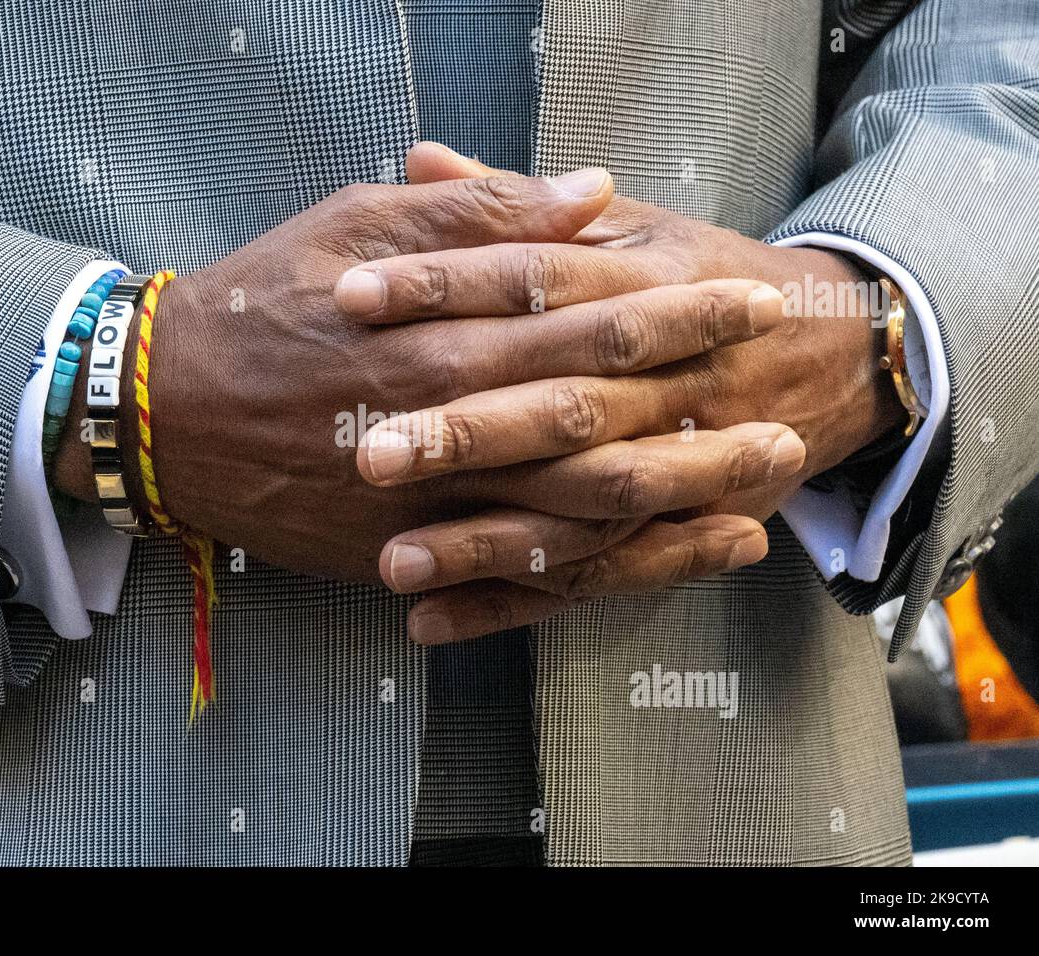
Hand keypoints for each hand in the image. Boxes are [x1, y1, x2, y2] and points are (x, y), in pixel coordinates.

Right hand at [54, 170, 800, 588]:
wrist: (165, 414)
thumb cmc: (260, 305)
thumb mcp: (354, 226)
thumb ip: (479, 218)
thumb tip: (592, 195)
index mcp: (448, 332)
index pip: (590, 322)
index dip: (679, 312)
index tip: (753, 298)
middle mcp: (454, 424)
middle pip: (606, 428)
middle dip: (705, 419)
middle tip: (792, 413)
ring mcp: (433, 501)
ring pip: (578, 512)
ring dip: (678, 504)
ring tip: (761, 495)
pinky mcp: (410, 552)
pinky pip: (521, 571)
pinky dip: (599, 567)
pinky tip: (664, 559)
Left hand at [352, 142, 902, 641]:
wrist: (827, 356)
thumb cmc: (695, 282)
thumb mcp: (627, 229)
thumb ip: (518, 208)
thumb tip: (420, 158)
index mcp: (649, 287)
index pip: (537, 279)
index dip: (445, 287)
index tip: (350, 298)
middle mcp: (668, 382)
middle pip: (567, 409)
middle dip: (472, 434)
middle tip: (371, 453)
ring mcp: (681, 466)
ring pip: (582, 511)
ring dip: (488, 542)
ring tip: (393, 563)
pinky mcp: (675, 531)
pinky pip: (594, 580)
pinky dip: (512, 605)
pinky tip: (429, 623)